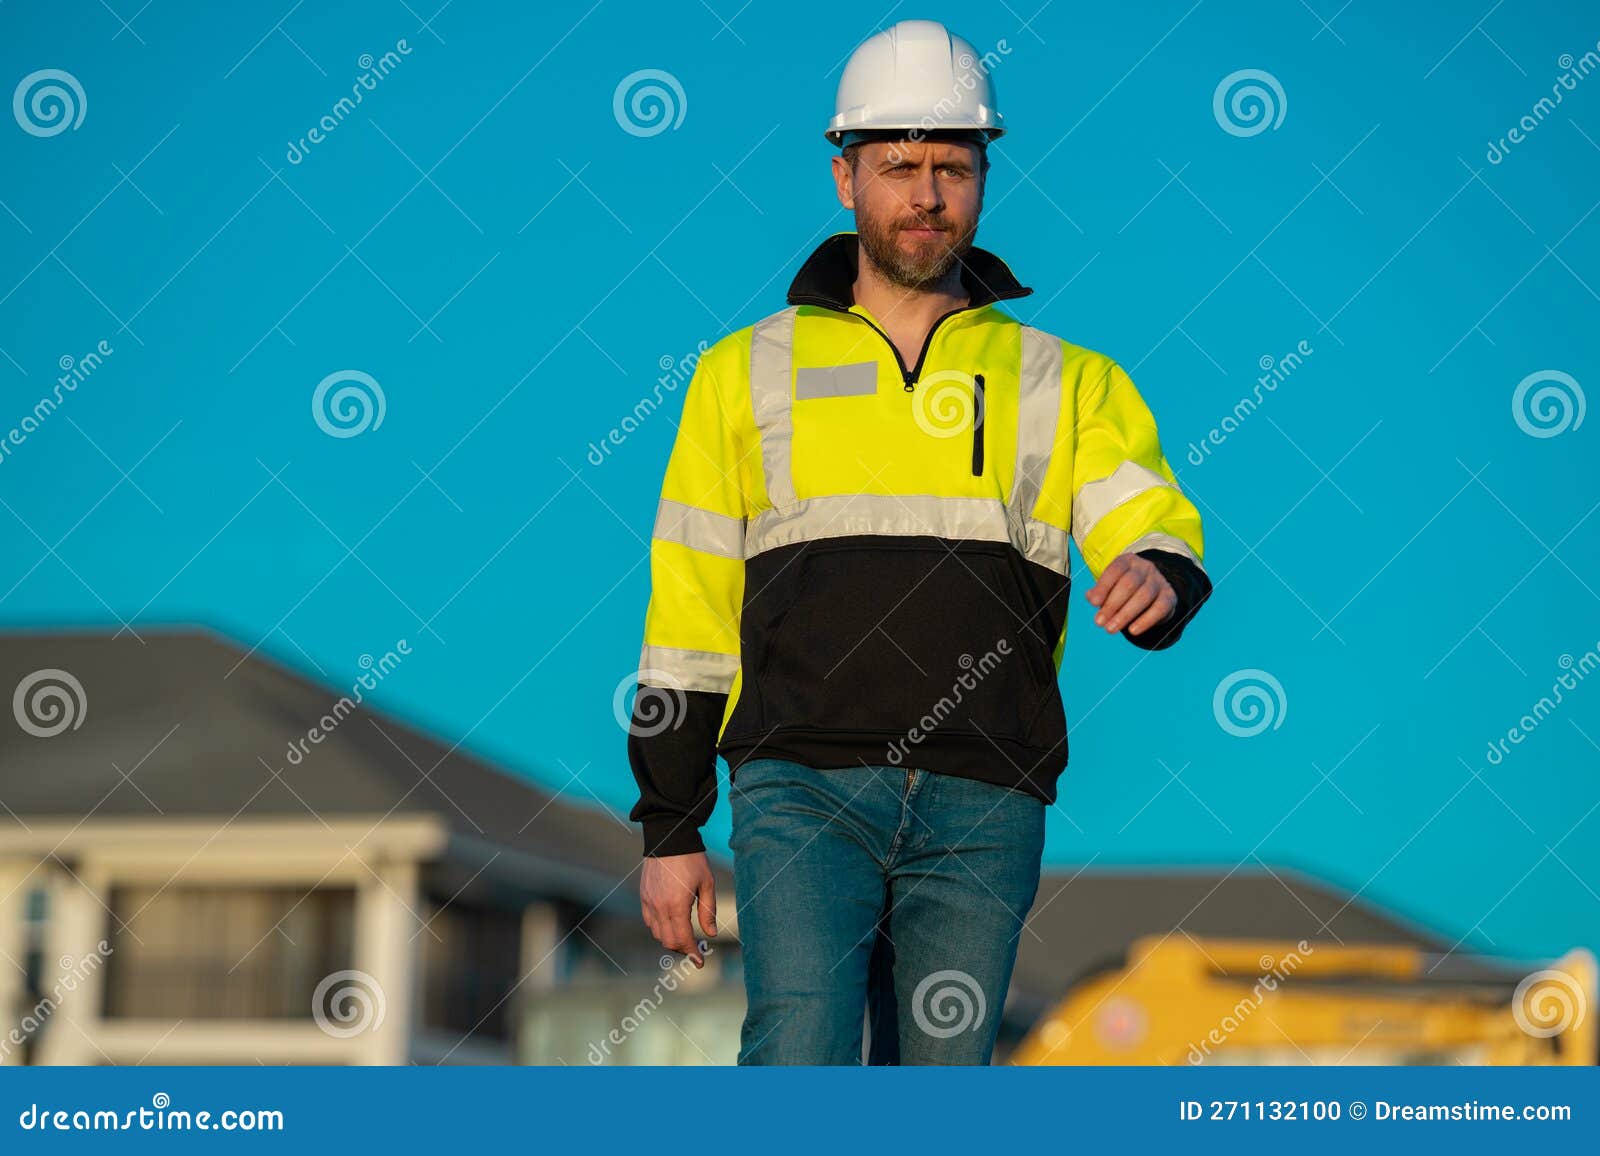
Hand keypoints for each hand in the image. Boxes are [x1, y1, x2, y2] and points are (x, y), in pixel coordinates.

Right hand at [640, 851, 716, 966]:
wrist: (669, 838)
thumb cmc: (692, 860)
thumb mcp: (707, 884)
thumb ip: (708, 911)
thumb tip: (711, 934)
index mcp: (677, 905)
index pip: (683, 939)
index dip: (692, 953)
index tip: (700, 962)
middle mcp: (659, 907)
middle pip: (668, 941)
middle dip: (683, 949)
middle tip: (695, 949)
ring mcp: (649, 902)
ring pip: (657, 934)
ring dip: (671, 940)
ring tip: (685, 937)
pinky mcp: (644, 896)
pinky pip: (649, 921)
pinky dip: (659, 929)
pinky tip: (671, 924)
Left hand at [1086, 553, 1175, 637]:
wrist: (1153, 590)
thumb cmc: (1124, 589)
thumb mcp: (1110, 586)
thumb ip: (1100, 592)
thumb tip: (1091, 597)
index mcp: (1127, 561)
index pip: (1115, 570)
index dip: (1104, 586)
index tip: (1093, 602)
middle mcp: (1145, 568)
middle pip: (1129, 584)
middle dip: (1112, 604)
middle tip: (1099, 622)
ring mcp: (1159, 581)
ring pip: (1144, 596)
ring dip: (1125, 615)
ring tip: (1110, 629)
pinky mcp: (1170, 596)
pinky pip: (1159, 608)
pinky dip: (1145, 621)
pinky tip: (1132, 631)